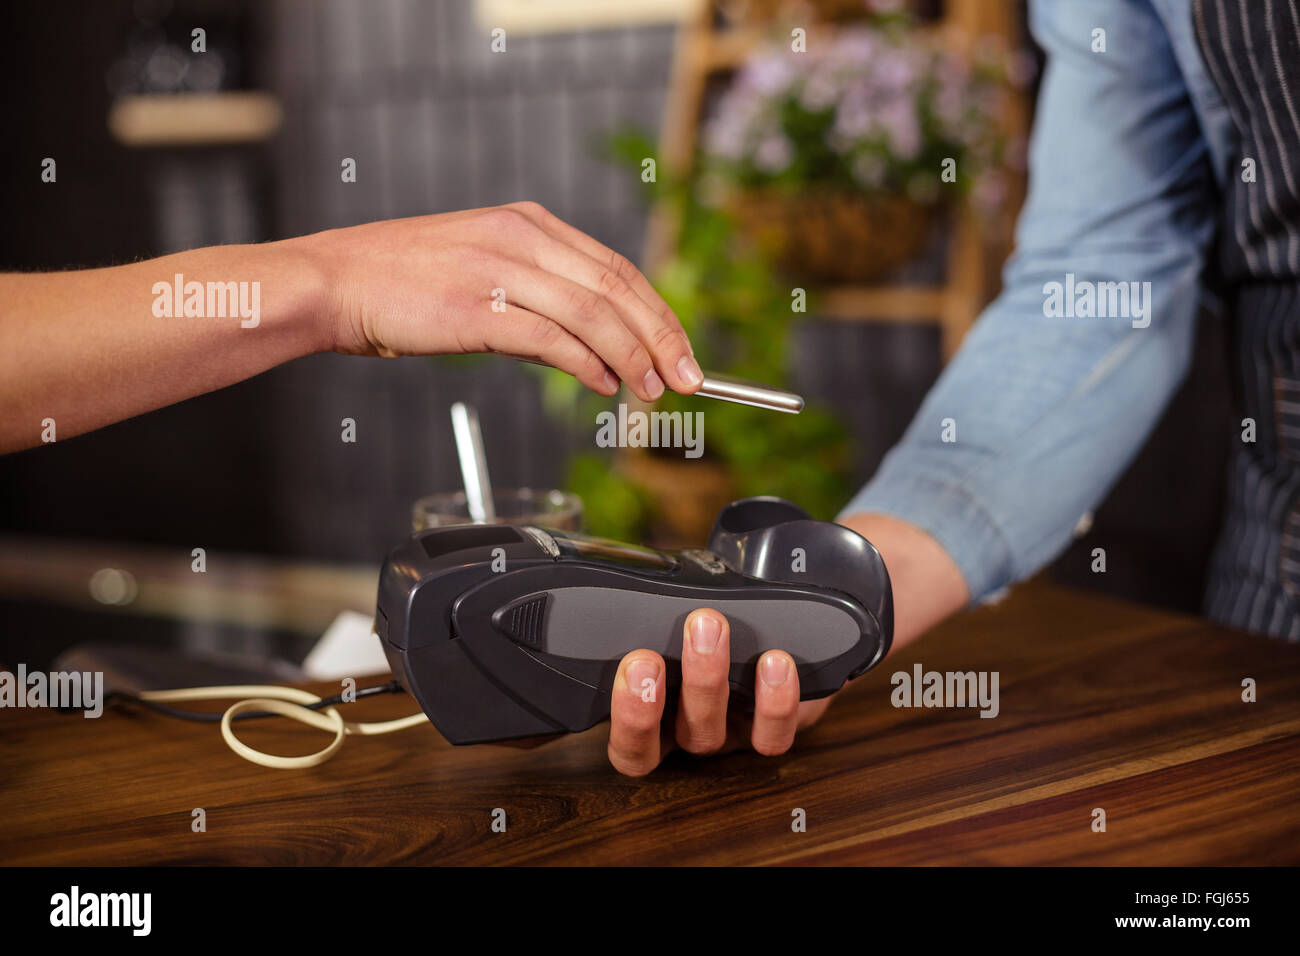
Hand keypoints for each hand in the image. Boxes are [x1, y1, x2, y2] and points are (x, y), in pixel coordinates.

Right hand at [304, 201, 702, 401]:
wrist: (334, 281)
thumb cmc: (401, 284)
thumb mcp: (480, 273)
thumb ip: (536, 301)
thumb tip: (589, 353)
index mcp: (527, 223)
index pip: (615, 267)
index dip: (657, 312)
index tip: (682, 348)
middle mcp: (521, 236)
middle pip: (617, 287)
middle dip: (662, 336)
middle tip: (691, 378)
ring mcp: (499, 268)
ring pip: (593, 312)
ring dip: (633, 355)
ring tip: (653, 389)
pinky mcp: (477, 306)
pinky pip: (550, 337)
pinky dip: (587, 364)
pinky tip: (604, 385)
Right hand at [606, 608, 833, 776]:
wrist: (766, 631)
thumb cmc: (704, 629)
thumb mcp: (671, 625)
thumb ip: (650, 621)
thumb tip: (621, 590)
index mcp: (652, 720)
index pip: (626, 746)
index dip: (626, 717)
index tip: (629, 668)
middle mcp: (685, 735)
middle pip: (661, 744)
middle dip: (649, 704)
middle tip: (648, 660)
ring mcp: (728, 737)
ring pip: (710, 736)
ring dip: (707, 684)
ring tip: (712, 630)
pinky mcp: (770, 732)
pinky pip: (772, 736)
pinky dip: (775, 702)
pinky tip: (774, 661)